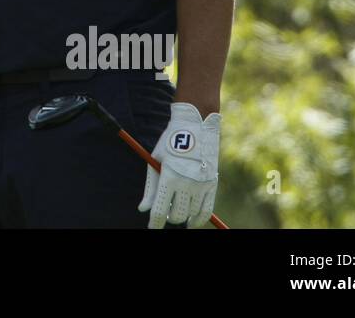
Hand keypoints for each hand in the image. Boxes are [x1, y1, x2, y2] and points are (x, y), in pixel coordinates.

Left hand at [138, 101, 220, 227]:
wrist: (196, 126)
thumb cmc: (170, 142)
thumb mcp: (155, 161)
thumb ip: (150, 187)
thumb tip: (143, 210)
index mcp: (168, 176)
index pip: (160, 210)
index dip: (155, 223)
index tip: (152, 228)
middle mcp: (186, 183)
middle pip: (177, 215)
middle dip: (169, 217)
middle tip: (165, 213)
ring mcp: (201, 184)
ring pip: (190, 214)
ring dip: (182, 217)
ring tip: (177, 211)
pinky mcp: (212, 184)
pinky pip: (206, 211)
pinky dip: (198, 220)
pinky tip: (191, 223)